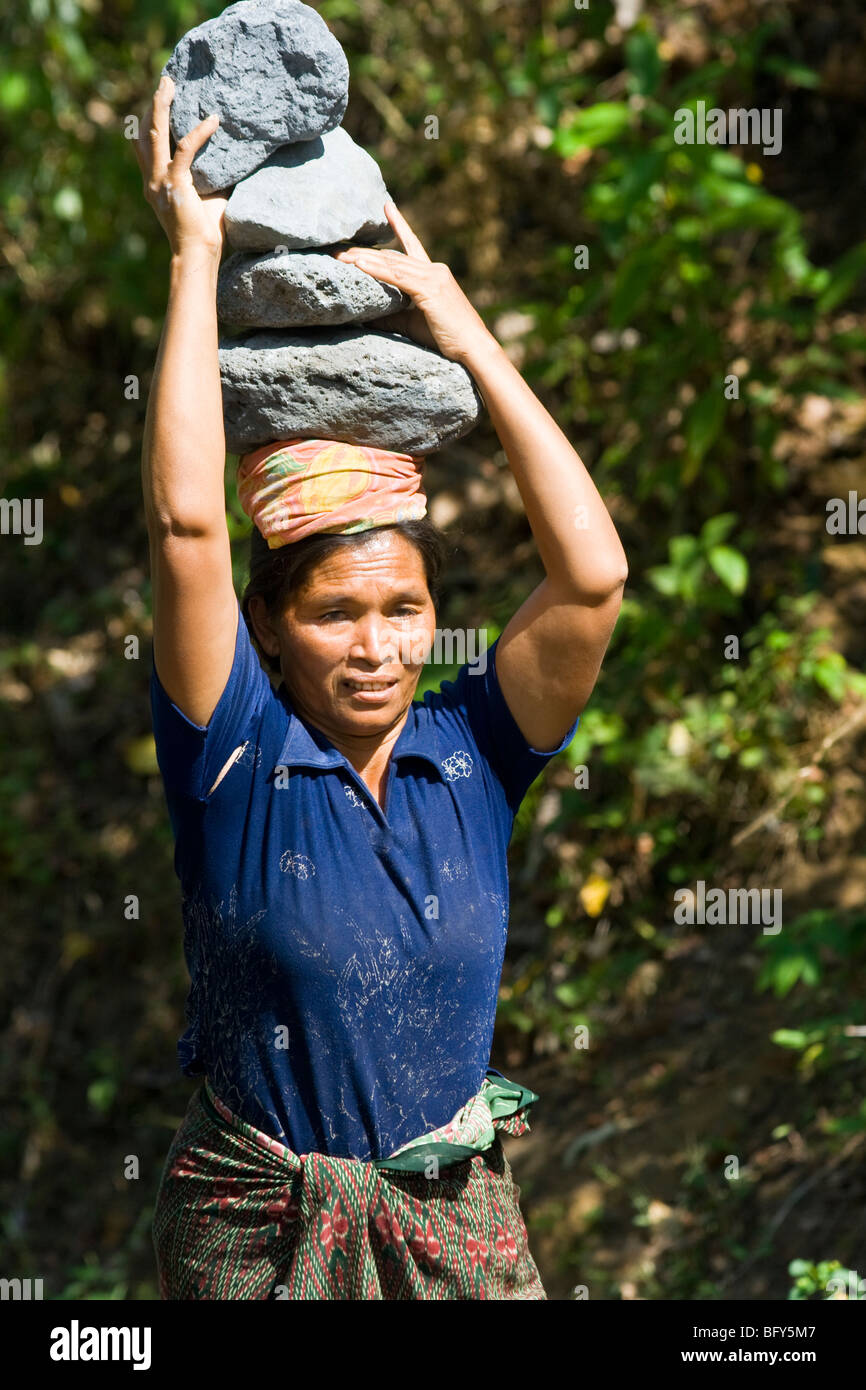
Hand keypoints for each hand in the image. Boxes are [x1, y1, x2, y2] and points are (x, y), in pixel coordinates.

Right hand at [133, 74, 227, 258]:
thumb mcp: (207, 197)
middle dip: (154, 104)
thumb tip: (233, 159)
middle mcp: (151, 179)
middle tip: (166, 81)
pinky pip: (184, 150)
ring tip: (171, 85)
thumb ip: (211, 177)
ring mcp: (160, 181)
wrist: (198, 256)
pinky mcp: (175, 184)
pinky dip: (199, 133)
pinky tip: (213, 120)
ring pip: (156, 133)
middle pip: (145, 132)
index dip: (150, 121)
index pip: (145, 146)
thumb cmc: (205, 233)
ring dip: (162, 106)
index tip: (161, 100)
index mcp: (154, 183)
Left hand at [332, 202, 496, 363]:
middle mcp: (434, 270)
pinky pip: (397, 277)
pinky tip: (358, 265)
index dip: (399, 226)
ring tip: (341, 258)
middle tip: (339, 251)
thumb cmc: (448, 339)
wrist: (474, 348)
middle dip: (365, 253)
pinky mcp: (430, 289)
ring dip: (364, 260)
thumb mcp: (413, 324)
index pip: (412, 245)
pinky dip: (376, 270)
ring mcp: (433, 277)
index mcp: (434, 275)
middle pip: (393, 256)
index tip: (387, 207)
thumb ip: (391, 316)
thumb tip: (365, 316)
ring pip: (392, 264)